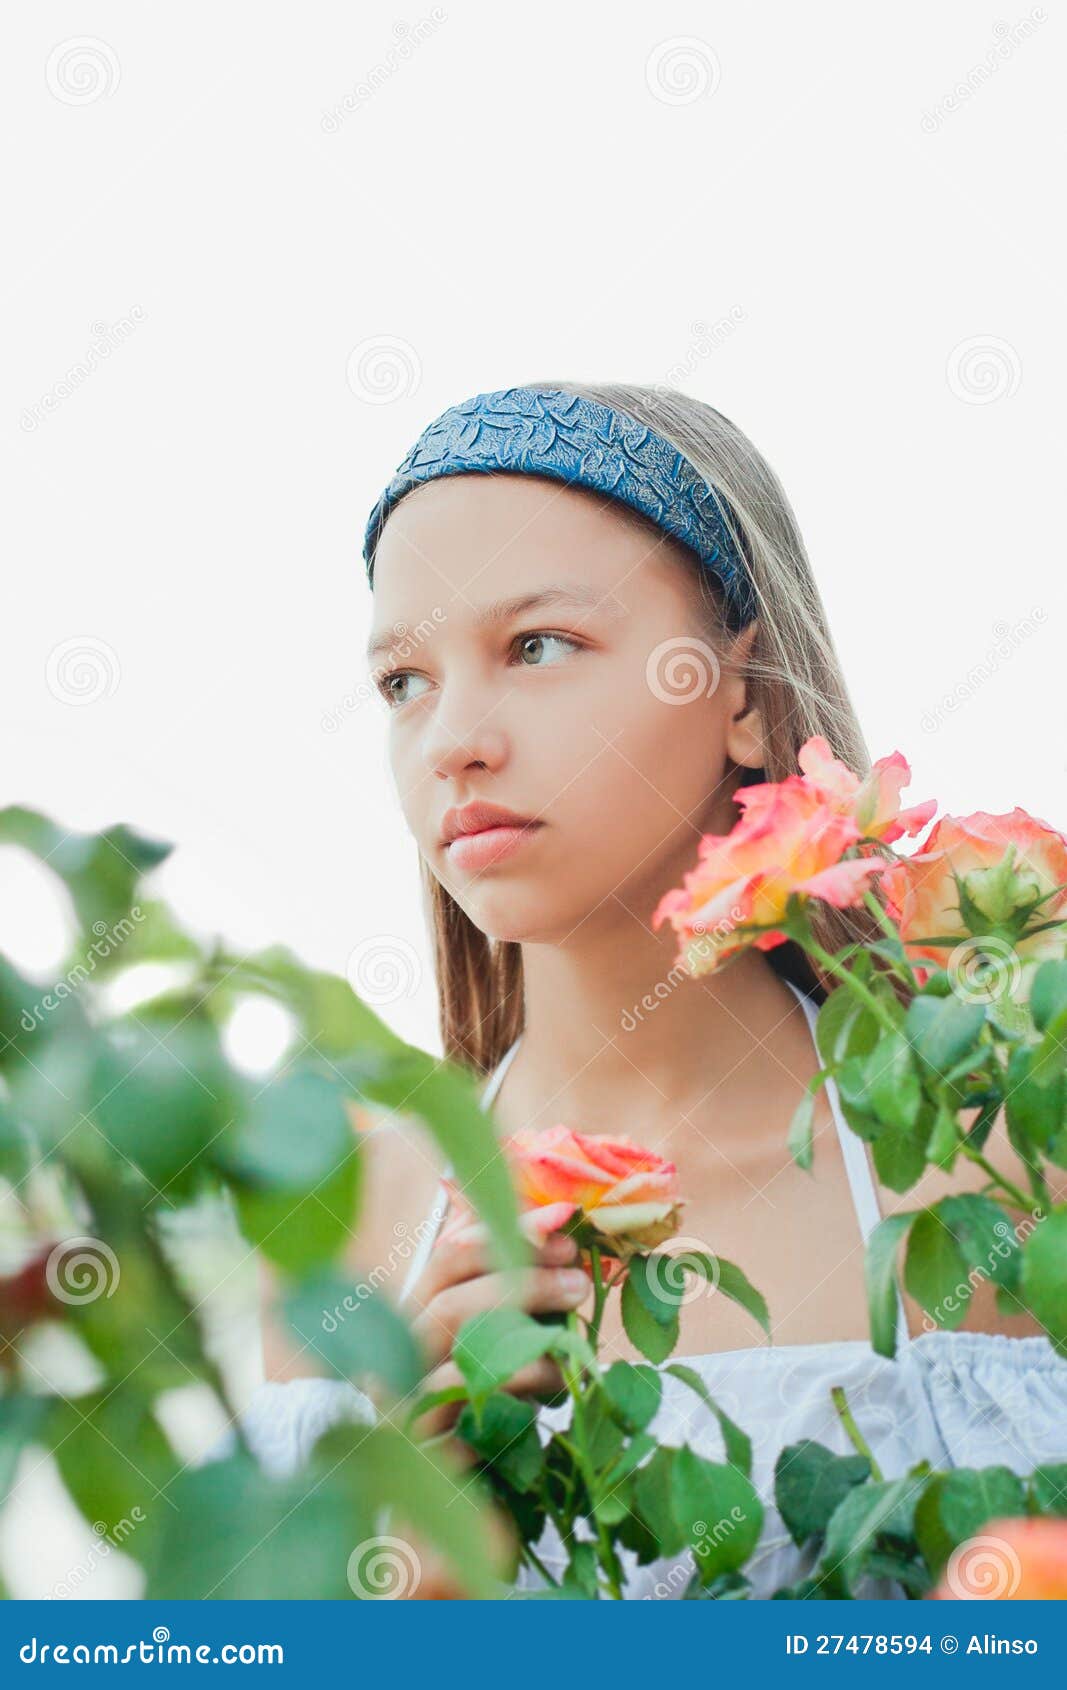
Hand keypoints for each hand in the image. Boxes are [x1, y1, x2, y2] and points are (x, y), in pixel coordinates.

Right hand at [407, 1218, 588, 1435]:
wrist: (441, 1472)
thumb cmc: (478, 1383)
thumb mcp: (492, 1323)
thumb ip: (512, 1275)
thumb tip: (560, 1214)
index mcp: (414, 1308)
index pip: (450, 1254)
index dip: (508, 1232)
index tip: (564, 1224)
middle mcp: (401, 1350)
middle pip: (451, 1303)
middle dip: (522, 1284)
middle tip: (578, 1283)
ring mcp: (406, 1401)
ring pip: (459, 1360)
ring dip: (526, 1344)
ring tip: (574, 1342)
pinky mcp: (425, 1450)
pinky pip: (471, 1417)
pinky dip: (516, 1395)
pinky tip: (555, 1387)